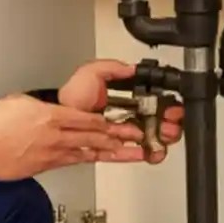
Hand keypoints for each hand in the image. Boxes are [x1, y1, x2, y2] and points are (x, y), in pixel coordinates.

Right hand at [0, 92, 145, 181]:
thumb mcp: (18, 102)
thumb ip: (39, 105)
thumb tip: (48, 108)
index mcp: (49, 117)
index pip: (88, 120)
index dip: (109, 123)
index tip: (123, 123)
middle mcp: (53, 137)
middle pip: (92, 138)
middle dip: (117, 139)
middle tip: (135, 140)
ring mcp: (49, 155)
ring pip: (84, 153)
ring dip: (106, 153)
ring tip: (124, 153)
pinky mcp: (42, 167)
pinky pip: (69, 162)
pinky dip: (84, 160)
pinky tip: (92, 160)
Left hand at [59, 59, 183, 163]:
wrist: (52, 117)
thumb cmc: (69, 95)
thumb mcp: (91, 72)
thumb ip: (112, 68)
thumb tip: (131, 67)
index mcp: (119, 99)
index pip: (148, 104)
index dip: (163, 106)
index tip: (172, 109)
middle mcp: (118, 117)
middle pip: (150, 124)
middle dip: (166, 126)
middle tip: (171, 126)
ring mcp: (112, 134)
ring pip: (141, 140)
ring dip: (156, 140)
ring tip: (162, 140)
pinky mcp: (103, 148)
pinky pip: (122, 153)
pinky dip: (137, 154)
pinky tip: (149, 153)